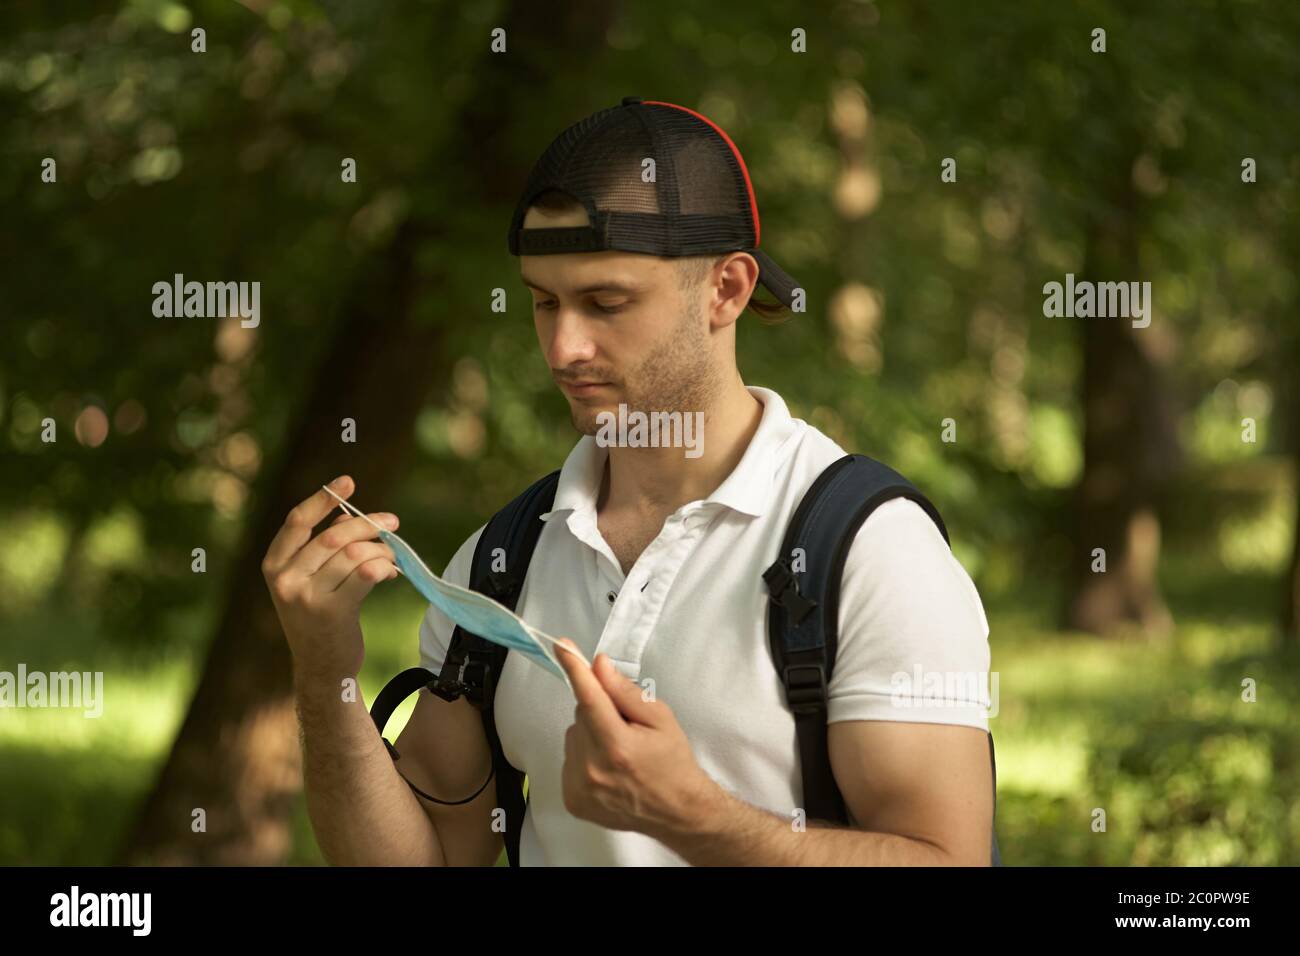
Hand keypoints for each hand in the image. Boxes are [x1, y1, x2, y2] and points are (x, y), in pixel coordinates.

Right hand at [261, 475, 399, 680]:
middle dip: (367, 525)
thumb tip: (351, 516)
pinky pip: (364, 575)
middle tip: (392, 522)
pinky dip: (383, 567)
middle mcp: (285, 580)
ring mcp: (306, 598)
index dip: (322, 499)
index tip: (348, 481)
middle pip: (332, 537)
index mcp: (274, 565)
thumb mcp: (311, 580)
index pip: (296, 521)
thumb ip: (325, 548)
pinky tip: (391, 571)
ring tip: (392, 555)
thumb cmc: (320, 615)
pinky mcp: (331, 613)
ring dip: (380, 549)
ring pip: (352, 555)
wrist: (322, 667)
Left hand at [553, 639, 716, 840]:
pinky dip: (584, 756)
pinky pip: (569, 759)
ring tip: (618, 752)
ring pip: (573, 736)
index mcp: (618, 746)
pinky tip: (607, 768)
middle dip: (598, 710)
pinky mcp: (572, 800)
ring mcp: (579, 788)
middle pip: (580, 715)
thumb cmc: (672, 760)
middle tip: (625, 726)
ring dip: (590, 734)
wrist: (676, 813)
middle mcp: (593, 769)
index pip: (590, 699)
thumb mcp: (661, 718)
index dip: (575, 670)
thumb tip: (599, 666)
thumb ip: (626, 692)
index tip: (561, 645)